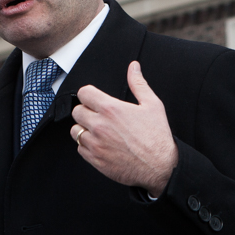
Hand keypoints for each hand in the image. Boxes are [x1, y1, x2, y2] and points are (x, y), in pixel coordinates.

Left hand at [70, 61, 177, 197]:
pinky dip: (87, 146)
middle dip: (86, 111)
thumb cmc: (157, 138)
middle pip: (76, 111)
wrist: (160, 167)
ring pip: (75, 131)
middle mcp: (99, 126)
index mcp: (111, 109)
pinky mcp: (95, 159)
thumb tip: (134, 67)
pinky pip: (80, 149)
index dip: (89, 94)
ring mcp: (95, 144)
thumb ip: (138, 84)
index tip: (94, 99)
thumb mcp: (152, 105)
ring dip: (84, 129)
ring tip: (99, 131)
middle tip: (98, 116)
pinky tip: (101, 145)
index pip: (84, 93)